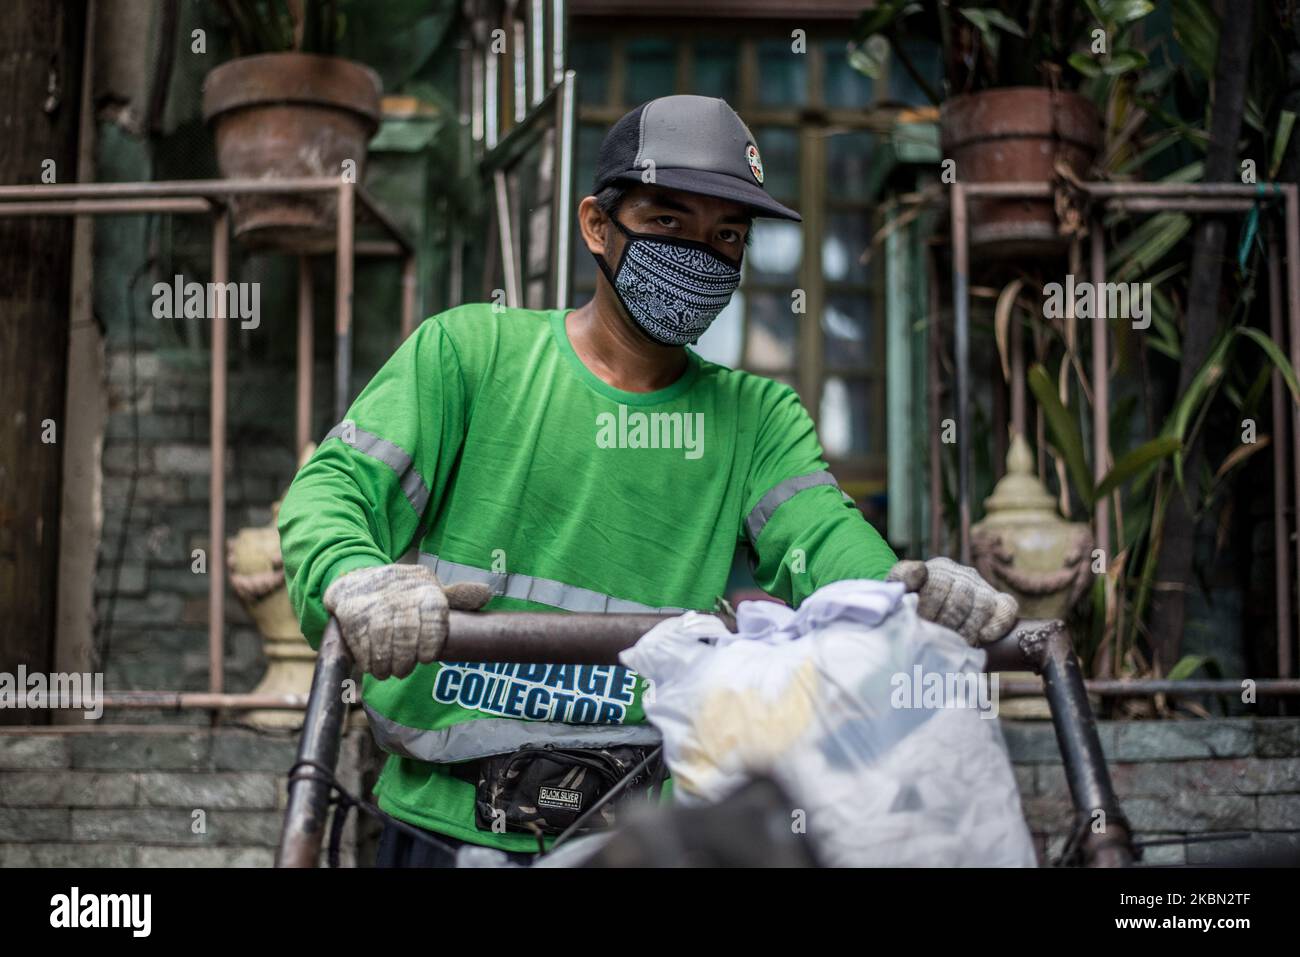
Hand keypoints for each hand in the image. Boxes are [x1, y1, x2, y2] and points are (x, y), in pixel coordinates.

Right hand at [323, 564, 490, 678]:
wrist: (355, 577)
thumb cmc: (401, 591)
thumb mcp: (429, 589)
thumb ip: (456, 597)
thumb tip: (486, 594)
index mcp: (424, 588)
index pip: (435, 615)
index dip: (432, 640)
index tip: (428, 658)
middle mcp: (400, 593)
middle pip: (407, 633)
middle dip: (405, 659)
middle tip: (404, 671)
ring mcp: (374, 602)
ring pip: (382, 640)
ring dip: (386, 663)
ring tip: (388, 672)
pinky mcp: (351, 612)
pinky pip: (361, 642)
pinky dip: (367, 659)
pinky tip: (372, 665)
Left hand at [886, 557, 1018, 645]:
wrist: (929, 620)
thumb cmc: (912, 609)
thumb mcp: (900, 594)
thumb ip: (901, 580)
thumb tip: (918, 573)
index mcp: (939, 569)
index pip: (938, 584)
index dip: (929, 605)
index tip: (921, 621)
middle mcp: (963, 574)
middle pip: (960, 596)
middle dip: (946, 621)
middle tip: (935, 638)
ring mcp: (983, 587)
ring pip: (983, 604)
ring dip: (968, 628)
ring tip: (954, 644)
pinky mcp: (999, 602)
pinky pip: (1006, 607)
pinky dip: (998, 622)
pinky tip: (984, 637)